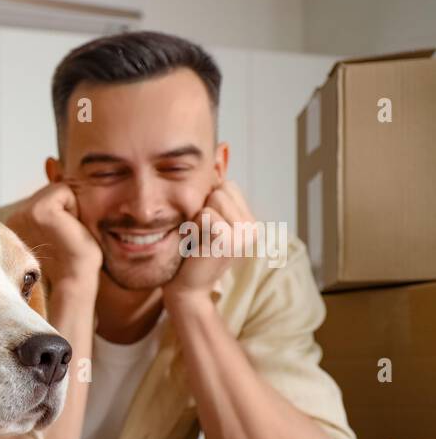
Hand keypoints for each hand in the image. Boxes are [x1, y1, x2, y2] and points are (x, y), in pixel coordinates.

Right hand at [3, 182, 101, 287]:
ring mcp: (24, 213)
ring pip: (57, 188)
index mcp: (18, 219)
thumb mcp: (64, 217)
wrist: (76, 277)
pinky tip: (69, 228)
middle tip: (66, 234)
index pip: (47, 194)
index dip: (64, 210)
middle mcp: (16, 215)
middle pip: (52, 188)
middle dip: (67, 207)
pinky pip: (63, 190)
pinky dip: (74, 207)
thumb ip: (54, 189)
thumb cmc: (74, 254)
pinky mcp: (39, 212)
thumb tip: (50, 160)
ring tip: (67, 232)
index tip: (61, 235)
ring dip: (71, 207)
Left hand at [165, 179, 251, 301]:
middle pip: (221, 190)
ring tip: (199, 240)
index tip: (205, 229)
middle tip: (200, 237)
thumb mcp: (205, 220)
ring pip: (214, 199)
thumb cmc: (190, 253)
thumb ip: (214, 195)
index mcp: (249, 221)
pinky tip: (197, 246)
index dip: (208, 202)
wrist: (186, 289)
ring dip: (197, 219)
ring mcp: (245, 234)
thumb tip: (220, 149)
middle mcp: (253, 227)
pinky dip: (194, 227)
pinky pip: (205, 214)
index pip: (228, 186)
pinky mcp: (231, 241)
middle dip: (202, 209)